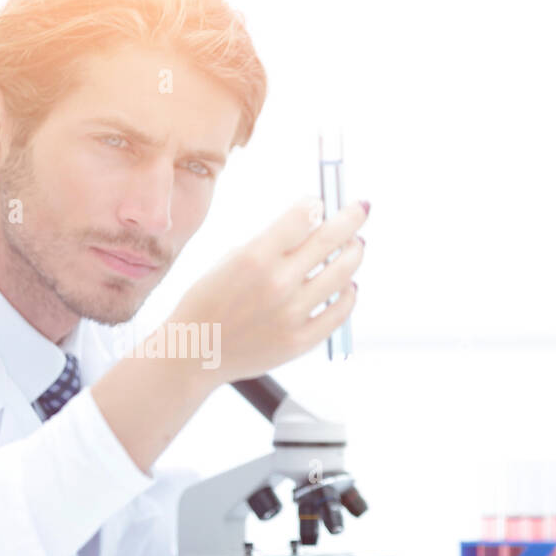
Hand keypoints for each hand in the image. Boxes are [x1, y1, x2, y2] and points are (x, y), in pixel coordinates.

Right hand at [91, 198, 367, 474]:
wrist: (195, 352)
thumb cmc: (207, 302)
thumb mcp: (227, 261)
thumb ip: (268, 243)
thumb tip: (310, 223)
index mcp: (254, 257)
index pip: (302, 216)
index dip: (315, 204)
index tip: (320, 202)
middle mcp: (276, 283)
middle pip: (330, 239)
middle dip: (351, 218)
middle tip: (360, 209)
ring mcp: (292, 314)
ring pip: (342, 274)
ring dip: (355, 253)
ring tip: (357, 246)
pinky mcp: (300, 341)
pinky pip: (339, 312)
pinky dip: (349, 294)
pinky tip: (349, 285)